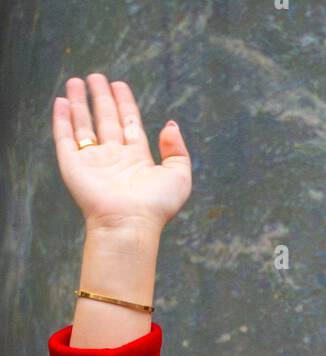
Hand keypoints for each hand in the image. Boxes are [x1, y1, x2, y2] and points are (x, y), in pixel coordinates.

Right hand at [52, 73, 191, 233]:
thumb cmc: (155, 206)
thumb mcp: (179, 177)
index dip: (124, 103)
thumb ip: (178, 151)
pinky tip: (61, 102)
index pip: (128, 123)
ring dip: (79, 103)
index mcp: (137, 159)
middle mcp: (114, 158)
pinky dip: (62, 119)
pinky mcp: (73, 166)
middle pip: (106, 119)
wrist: (128, 224)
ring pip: (84, 125)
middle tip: (96, 77)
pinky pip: (65, 138)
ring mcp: (93, 161)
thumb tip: (171, 126)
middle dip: (101, 97)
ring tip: (76, 81)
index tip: (119, 85)